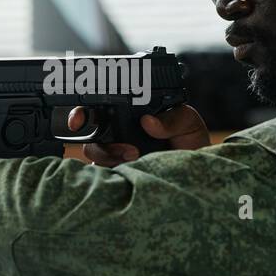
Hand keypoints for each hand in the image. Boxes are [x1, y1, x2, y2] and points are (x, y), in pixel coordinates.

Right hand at [68, 104, 209, 166]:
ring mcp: (115, 153)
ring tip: (133, 153)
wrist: (198, 178)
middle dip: (77, 118)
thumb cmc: (192, 145)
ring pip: (93, 148)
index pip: (108, 99)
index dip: (92, 98)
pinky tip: (129, 168)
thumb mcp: (188, 124)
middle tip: (77, 122)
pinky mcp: (116, 174)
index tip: (86, 99)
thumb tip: (148, 121)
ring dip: (106, 149)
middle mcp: (120, 131)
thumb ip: (174, 117)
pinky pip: (101, 172)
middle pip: (90, 121)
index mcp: (134, 112)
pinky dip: (110, 168)